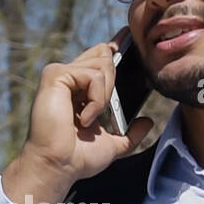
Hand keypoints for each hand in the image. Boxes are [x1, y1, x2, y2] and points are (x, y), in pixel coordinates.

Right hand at [2, 27, 153, 203]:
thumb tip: (148, 122)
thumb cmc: (78, 158)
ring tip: (89, 119)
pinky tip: (84, 118)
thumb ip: (130, 134)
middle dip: (113, 80)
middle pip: (103, 55)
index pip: (99, 58)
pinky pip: (93, 75)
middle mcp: (68, 78)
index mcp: (79, 89)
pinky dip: (96, 99)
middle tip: (102, 111)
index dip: (114, 47)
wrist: (58, 167)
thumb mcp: (112, 145)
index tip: (127, 37)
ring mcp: (60, 75)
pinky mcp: (56, 76)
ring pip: (102, 65)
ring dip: (104, 96)